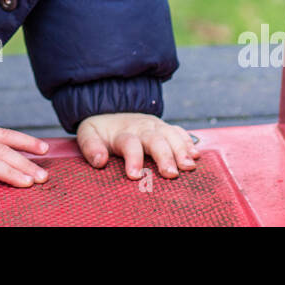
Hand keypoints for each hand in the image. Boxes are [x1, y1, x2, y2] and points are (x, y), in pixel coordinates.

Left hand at [77, 113, 199, 179]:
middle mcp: (142, 127)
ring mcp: (155, 126)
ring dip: (181, 150)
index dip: (133, 158)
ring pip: (171, 135)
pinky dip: (188, 141)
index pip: (129, 143)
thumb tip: (100, 161)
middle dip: (164, 156)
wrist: (112, 109)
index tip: (135, 175)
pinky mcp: (164, 128)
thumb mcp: (88, 133)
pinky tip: (196, 154)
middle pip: (155, 140)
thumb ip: (91, 146)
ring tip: (189, 166)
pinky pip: (179, 132)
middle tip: (171, 174)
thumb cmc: (101, 130)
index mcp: (122, 132)